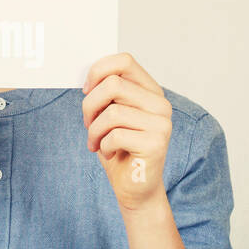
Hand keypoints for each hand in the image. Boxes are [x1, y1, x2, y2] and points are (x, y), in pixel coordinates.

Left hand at [81, 52, 171, 211]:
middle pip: (113, 84)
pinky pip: (115, 135)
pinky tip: (110, 153)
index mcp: (150, 91)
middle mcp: (160, 103)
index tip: (86, 90)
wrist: (135, 188)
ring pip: (111, 112)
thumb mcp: (109, 115)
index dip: (98, 71)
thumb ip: (106, 93)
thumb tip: (89, 78)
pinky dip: (103, 146)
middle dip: (90, 106)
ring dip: (94, 131)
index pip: (124, 60)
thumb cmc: (119, 149)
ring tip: (97, 142)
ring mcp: (162, 123)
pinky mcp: (156, 143)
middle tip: (88, 124)